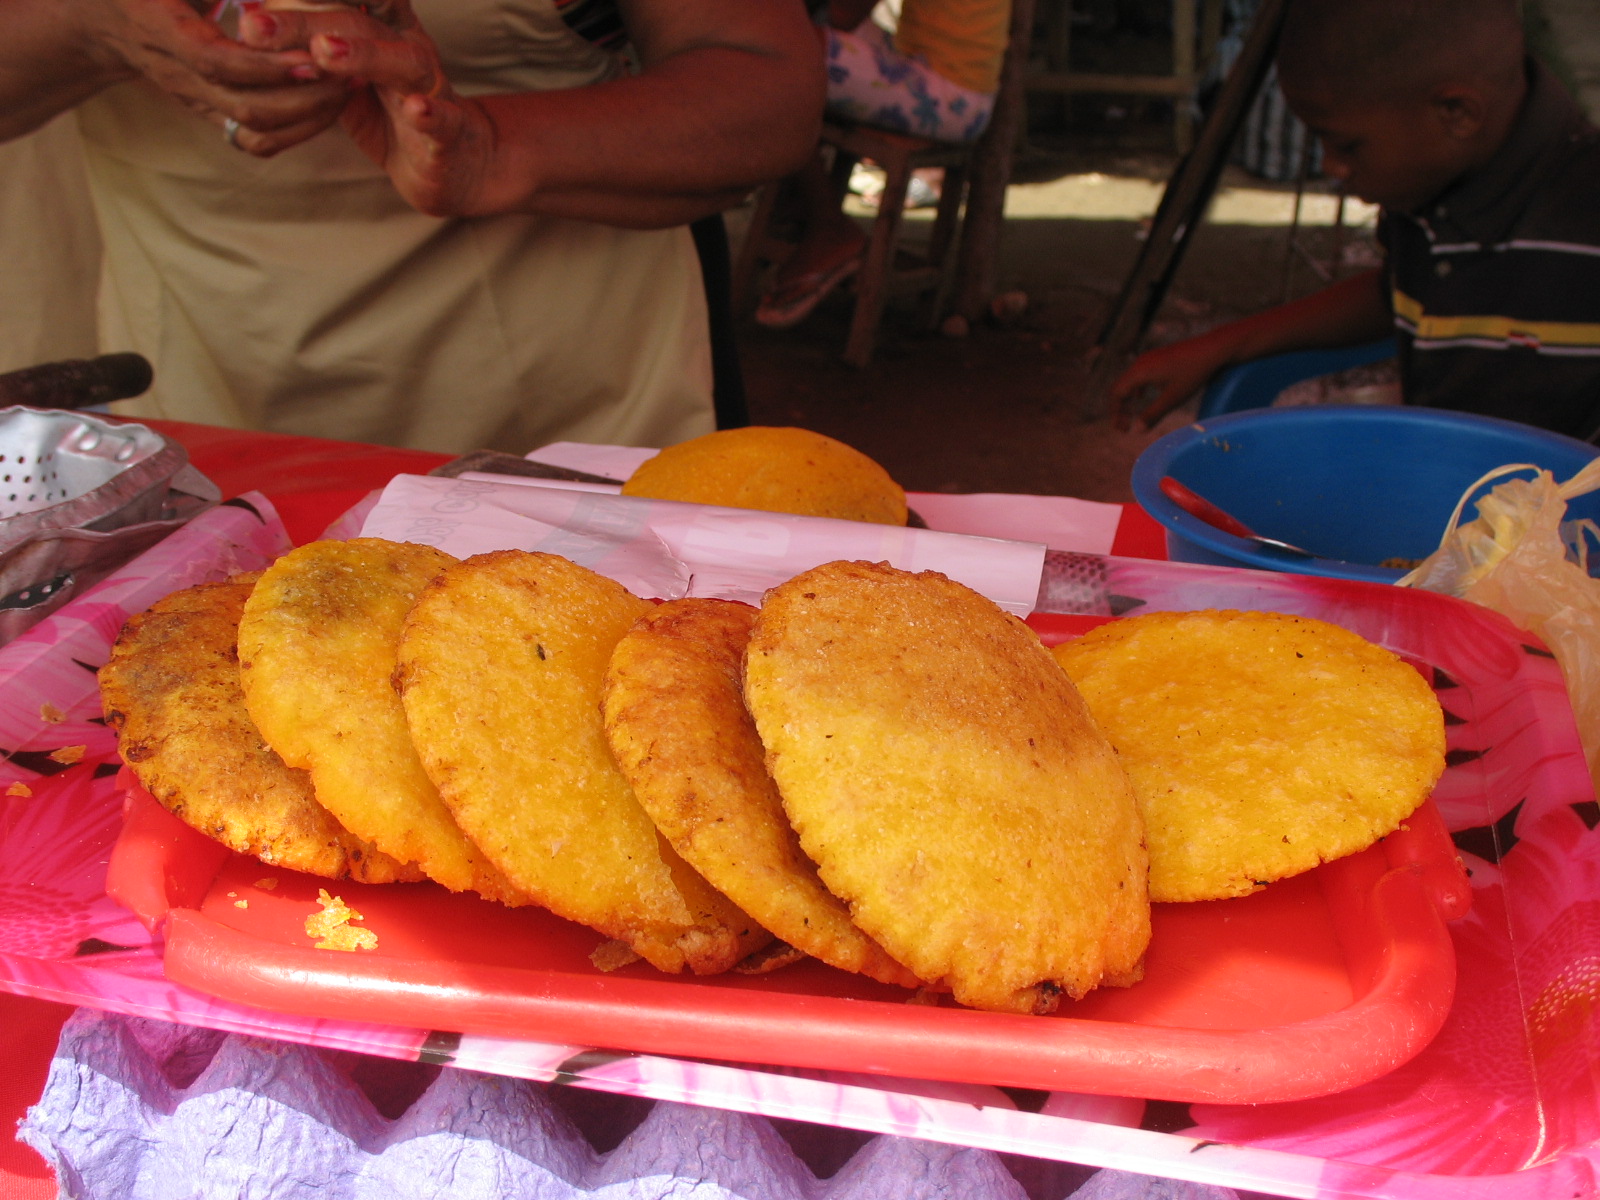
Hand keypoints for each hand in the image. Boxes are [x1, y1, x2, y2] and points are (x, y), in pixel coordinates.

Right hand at [62, 0, 347, 154]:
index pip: (216, 62)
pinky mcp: (214, 114)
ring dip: (312, 116)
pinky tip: (329, 102)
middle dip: (307, 97)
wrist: (104, 19)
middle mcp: (180, 76)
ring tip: (350, 86)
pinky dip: (300, 130)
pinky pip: (260, 141)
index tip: (310, 58)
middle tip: (350, 72)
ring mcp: (198, 102)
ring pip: (258, 132)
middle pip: (247, 108)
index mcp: (162, 30)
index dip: (266, 66)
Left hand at [239, 0, 491, 213]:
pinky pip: (443, 118)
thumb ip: (308, 47)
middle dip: (304, 21)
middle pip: (358, 22)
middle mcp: (406, 46)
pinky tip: (416, 110)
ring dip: (363, 54)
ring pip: (401, 61)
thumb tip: (249, 19)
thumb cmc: (390, 111)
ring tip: (323, 52)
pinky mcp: (449, 129)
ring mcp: (430, 87)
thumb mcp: (343, 73)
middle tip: (253, 26)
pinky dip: (432, 113)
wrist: (451, 161)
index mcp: (380, 28)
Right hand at [1106, 335, 1233, 430]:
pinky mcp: (1157, 358)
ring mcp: (1148, 359)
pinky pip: (1138, 375)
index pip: (1117, 394)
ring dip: (1127, 400)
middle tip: (1123, 427)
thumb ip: (1153, 415)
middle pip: (1119, 387)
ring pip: (1128, 381)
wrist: (1212, 348)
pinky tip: (1141, 397)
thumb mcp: (1173, 398)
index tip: (1122, 430)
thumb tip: (1138, 431)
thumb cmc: (1193, 373)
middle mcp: (1140, 363)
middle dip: (1119, 409)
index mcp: (1139, 372)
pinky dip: (1135, 390)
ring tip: (1129, 415)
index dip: (1116, 413)